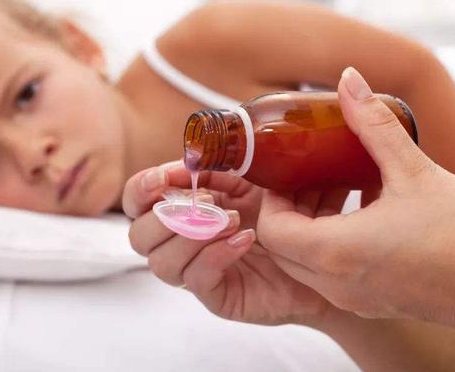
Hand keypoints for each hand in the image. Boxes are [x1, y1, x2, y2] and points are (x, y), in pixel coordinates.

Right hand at [122, 161, 337, 325]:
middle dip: (166, 216)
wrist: (318, 248)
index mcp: (180, 208)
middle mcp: (179, 243)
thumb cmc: (280, 210)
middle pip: (138, 237)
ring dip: (193, 236)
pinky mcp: (217, 296)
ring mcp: (195, 272)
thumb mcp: (248, 177)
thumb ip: (217, 166)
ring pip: (162, 264)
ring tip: (232, 220)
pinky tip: (244, 239)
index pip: (137, 203)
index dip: (140, 190)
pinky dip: (216, 255)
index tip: (163, 178)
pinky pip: (197, 280)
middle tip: (207, 202)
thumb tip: (189, 159)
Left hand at [258, 67, 454, 331]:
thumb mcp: (413, 170)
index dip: (272, 199)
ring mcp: (356, 299)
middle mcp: (337, 284)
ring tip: (336, 188)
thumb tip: (348, 79)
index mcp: (337, 252)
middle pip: (281, 248)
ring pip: (304, 264)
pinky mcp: (374, 303)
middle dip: (287, 210)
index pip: (270, 230)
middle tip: (308, 177)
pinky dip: (331, 244)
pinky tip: (364, 211)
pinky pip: (330, 275)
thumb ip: (373, 123)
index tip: (289, 172)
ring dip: (309, 226)